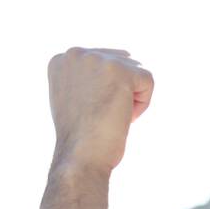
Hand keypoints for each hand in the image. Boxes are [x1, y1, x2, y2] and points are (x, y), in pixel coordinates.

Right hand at [47, 47, 154, 173]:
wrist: (80, 155)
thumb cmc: (79, 137)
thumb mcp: (74, 99)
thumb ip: (86, 79)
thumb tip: (111, 74)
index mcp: (62, 59)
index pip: (103, 64)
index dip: (105, 92)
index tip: (90, 110)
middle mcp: (76, 53)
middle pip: (121, 65)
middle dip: (120, 93)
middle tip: (101, 116)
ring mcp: (98, 59)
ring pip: (135, 73)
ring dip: (131, 99)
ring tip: (110, 116)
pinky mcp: (120, 70)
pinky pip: (148, 81)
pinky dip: (142, 104)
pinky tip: (123, 116)